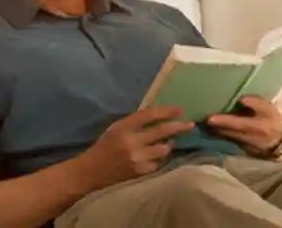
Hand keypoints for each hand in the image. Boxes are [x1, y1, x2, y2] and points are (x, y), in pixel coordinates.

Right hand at [75, 106, 194, 189]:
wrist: (91, 172)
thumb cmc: (104, 147)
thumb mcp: (116, 128)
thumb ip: (135, 123)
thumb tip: (158, 116)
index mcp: (124, 127)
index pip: (150, 115)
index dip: (167, 111)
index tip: (179, 109)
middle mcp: (132, 141)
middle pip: (162, 130)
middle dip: (179, 126)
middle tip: (190, 124)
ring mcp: (138, 158)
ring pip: (164, 148)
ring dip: (168, 144)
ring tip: (169, 142)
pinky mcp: (141, 172)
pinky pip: (158, 163)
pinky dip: (159, 159)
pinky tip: (155, 157)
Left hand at [205, 96, 281, 155]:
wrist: (280, 143)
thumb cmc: (273, 121)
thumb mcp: (270, 110)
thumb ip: (257, 103)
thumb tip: (241, 99)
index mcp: (256, 126)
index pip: (238, 124)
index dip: (223, 121)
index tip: (210, 118)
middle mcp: (248, 137)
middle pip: (227, 132)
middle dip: (213, 126)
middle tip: (198, 118)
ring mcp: (242, 144)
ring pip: (225, 136)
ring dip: (213, 130)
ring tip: (200, 121)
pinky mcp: (239, 147)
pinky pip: (226, 139)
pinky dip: (218, 134)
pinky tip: (210, 128)